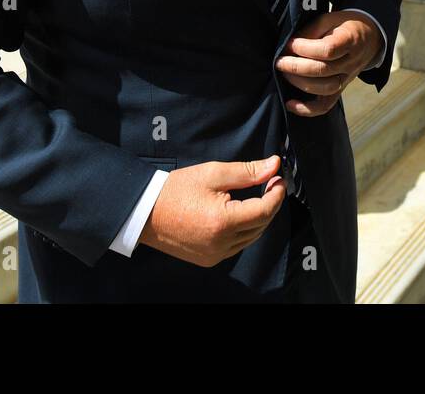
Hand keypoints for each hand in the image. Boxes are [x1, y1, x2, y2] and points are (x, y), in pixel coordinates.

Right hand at [139, 158, 284, 266]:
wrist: (145, 212)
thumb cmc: (176, 189)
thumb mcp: (213, 173)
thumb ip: (247, 171)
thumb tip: (274, 165)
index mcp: (223, 222)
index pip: (265, 210)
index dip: (277, 193)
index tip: (279, 178)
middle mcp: (221, 243)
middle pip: (261, 225)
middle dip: (271, 203)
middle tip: (271, 183)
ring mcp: (215, 254)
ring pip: (251, 237)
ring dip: (259, 218)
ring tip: (258, 196)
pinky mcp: (209, 259)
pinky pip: (237, 245)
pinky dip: (244, 231)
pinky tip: (240, 214)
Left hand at [275, 10, 384, 115]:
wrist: (368, 38)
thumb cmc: (343, 26)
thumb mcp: (329, 19)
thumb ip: (310, 31)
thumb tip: (289, 47)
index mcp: (350, 40)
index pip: (328, 50)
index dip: (305, 48)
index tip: (291, 43)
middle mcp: (351, 62)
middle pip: (323, 70)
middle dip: (296, 66)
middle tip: (279, 60)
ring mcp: (347, 78)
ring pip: (324, 88)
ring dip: (300, 83)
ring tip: (284, 73)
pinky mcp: (341, 89)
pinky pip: (326, 105)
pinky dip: (308, 109)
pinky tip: (290, 104)